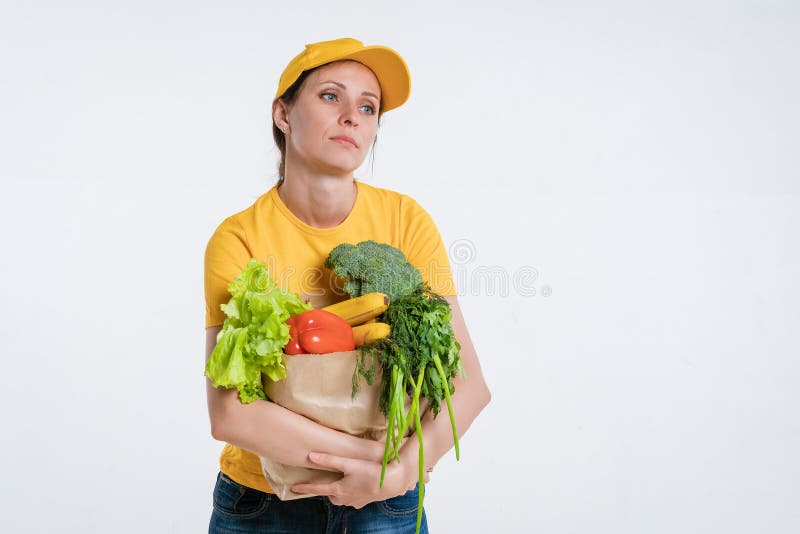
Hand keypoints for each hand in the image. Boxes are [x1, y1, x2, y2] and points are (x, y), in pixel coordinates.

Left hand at [291, 451, 429, 508]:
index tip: (293, 488)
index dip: (305, 488)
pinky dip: (352, 491)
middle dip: (327, 488)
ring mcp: (356, 501)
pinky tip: (358, 484)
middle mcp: (346, 498)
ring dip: (340, 490)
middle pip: (331, 494)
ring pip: (342, 497)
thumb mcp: (349, 463)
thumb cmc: (371, 471)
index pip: (317, 489)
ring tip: (342, 480)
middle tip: (325, 479)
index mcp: (339, 490)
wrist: (394, 482)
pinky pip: (354, 497)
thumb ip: (329, 460)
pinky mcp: (366, 500)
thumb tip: (310, 456)